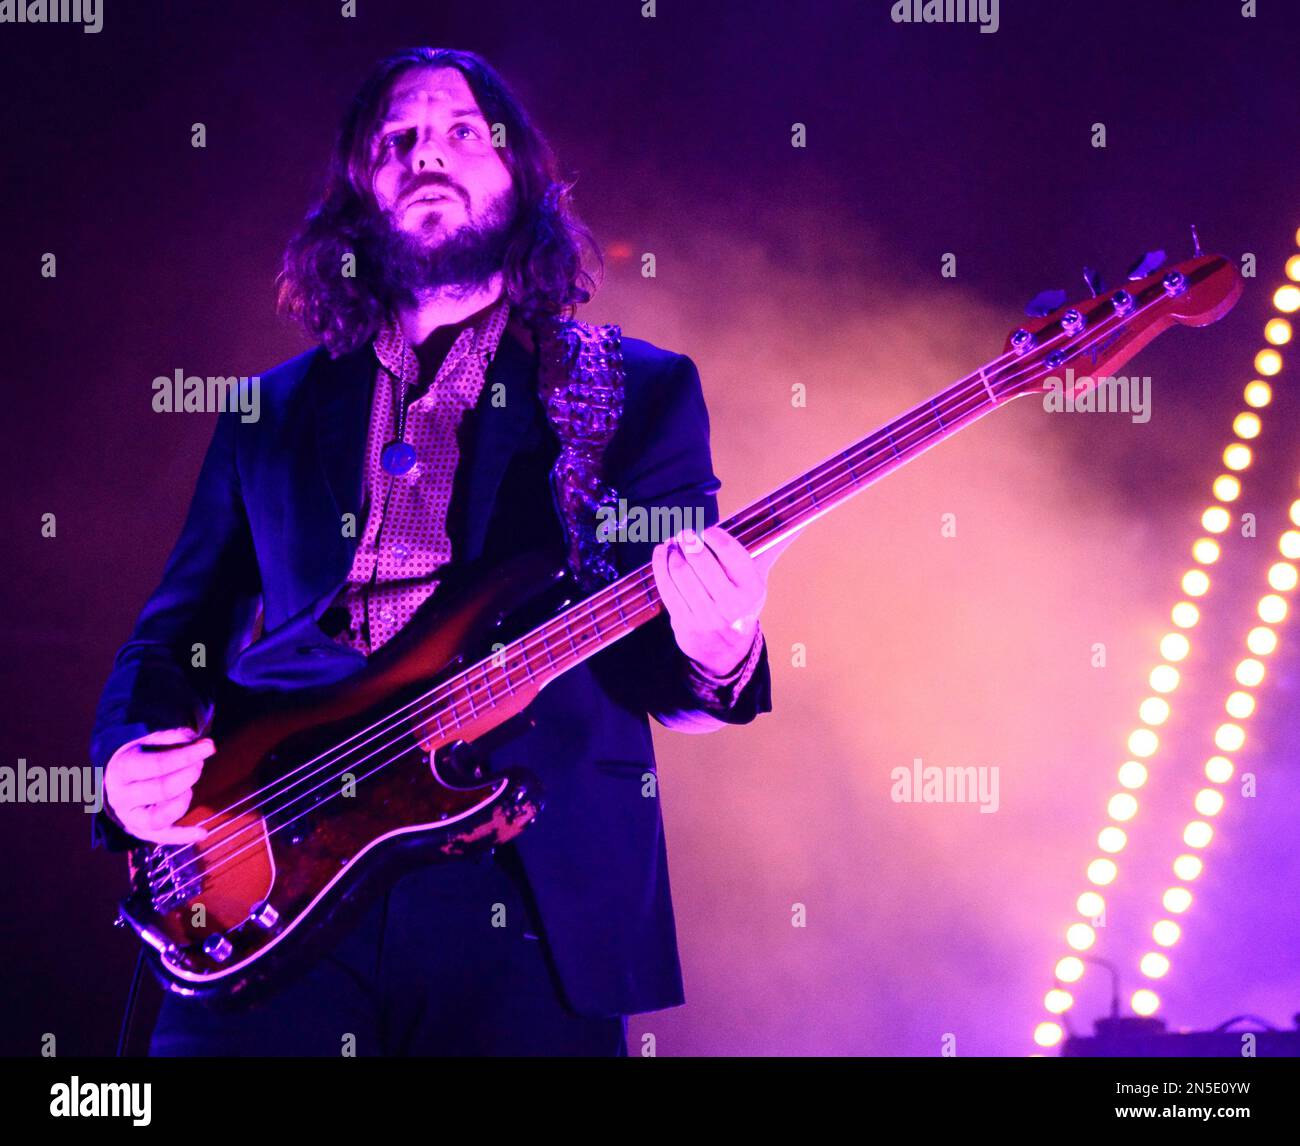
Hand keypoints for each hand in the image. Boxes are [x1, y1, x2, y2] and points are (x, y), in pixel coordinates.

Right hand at [103, 728, 213, 844]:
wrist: (119, 781)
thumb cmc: (141, 757)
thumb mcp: (150, 741)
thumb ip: (173, 738)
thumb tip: (197, 741)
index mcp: (121, 770)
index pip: (158, 764)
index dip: (187, 756)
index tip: (209, 747)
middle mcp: (121, 797)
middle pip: (162, 789)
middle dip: (188, 775)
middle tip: (199, 764)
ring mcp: (130, 818)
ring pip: (160, 817)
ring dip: (183, 800)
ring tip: (188, 788)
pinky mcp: (142, 832)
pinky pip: (163, 838)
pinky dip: (183, 837)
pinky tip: (202, 833)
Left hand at [651, 524, 794, 676]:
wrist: (727, 650)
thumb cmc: (741, 601)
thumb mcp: (758, 578)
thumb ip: (772, 548)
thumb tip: (800, 520)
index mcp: (752, 589)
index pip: (732, 553)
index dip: (715, 537)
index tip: (707, 531)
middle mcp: (731, 605)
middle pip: (702, 563)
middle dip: (689, 543)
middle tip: (684, 533)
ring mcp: (706, 617)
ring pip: (682, 575)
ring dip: (672, 554)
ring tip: (672, 544)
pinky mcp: (684, 623)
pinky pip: (667, 589)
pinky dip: (660, 566)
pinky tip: (662, 554)